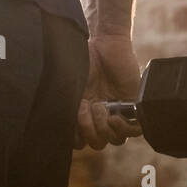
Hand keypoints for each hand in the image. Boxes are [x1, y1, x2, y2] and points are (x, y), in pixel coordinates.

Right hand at [74, 34, 143, 150]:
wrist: (105, 43)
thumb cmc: (84, 59)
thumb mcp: (69, 82)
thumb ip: (65, 103)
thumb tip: (52, 121)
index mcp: (83, 112)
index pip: (80, 140)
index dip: (76, 138)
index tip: (72, 118)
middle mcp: (100, 115)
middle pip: (98, 143)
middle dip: (89, 131)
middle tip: (86, 108)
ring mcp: (117, 112)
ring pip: (115, 140)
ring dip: (104, 128)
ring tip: (100, 107)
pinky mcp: (133, 106)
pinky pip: (134, 130)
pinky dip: (123, 128)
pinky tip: (115, 117)